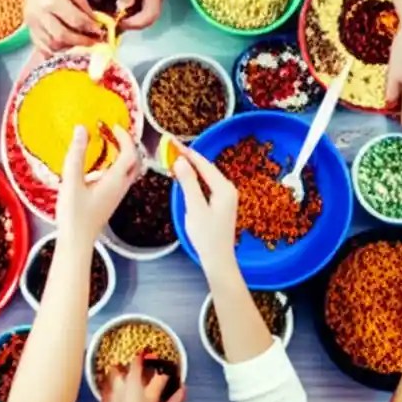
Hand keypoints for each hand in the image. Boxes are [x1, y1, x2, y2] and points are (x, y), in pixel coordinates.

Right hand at [21, 0, 102, 53]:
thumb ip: (84, 7)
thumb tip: (95, 25)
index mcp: (53, 1)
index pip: (75, 21)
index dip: (90, 29)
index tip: (101, 33)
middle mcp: (40, 14)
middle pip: (61, 37)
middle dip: (80, 42)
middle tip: (94, 42)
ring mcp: (32, 22)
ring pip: (50, 45)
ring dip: (67, 49)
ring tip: (80, 46)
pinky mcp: (28, 26)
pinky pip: (40, 45)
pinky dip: (53, 51)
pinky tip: (65, 49)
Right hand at [56, 125, 139, 245]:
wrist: (77, 241)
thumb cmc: (74, 214)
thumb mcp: (71, 181)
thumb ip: (76, 154)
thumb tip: (81, 129)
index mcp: (115, 180)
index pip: (130, 153)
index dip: (125, 137)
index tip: (114, 126)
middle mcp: (120, 187)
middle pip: (134, 161)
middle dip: (128, 144)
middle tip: (114, 133)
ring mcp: (117, 195)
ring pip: (129, 170)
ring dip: (123, 155)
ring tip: (108, 144)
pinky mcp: (110, 200)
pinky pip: (120, 178)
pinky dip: (116, 165)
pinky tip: (100, 166)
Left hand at [92, 355, 184, 401]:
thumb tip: (183, 389)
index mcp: (137, 385)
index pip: (146, 363)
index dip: (155, 360)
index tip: (160, 361)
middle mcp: (123, 383)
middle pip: (131, 362)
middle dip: (140, 361)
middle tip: (147, 364)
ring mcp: (111, 388)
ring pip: (117, 368)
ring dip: (125, 368)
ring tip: (133, 375)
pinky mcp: (103, 396)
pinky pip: (108, 379)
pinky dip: (116, 378)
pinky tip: (122, 388)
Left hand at [114, 0, 162, 30]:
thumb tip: (122, 8)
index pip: (150, 16)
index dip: (136, 23)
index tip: (121, 22)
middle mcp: (155, 1)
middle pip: (148, 21)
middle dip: (133, 26)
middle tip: (118, 24)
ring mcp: (151, 3)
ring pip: (144, 20)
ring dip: (132, 23)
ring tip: (118, 21)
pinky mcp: (145, 3)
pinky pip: (140, 16)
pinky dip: (131, 19)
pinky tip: (122, 15)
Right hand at [170, 146, 237, 267]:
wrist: (218, 258)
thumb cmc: (207, 236)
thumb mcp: (195, 208)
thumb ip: (189, 183)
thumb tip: (182, 161)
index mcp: (224, 188)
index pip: (204, 164)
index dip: (188, 153)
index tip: (174, 143)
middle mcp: (228, 189)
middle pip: (207, 168)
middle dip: (190, 158)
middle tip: (172, 149)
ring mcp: (226, 196)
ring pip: (207, 176)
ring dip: (192, 168)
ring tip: (176, 159)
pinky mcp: (222, 203)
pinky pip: (208, 185)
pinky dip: (196, 179)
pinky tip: (186, 178)